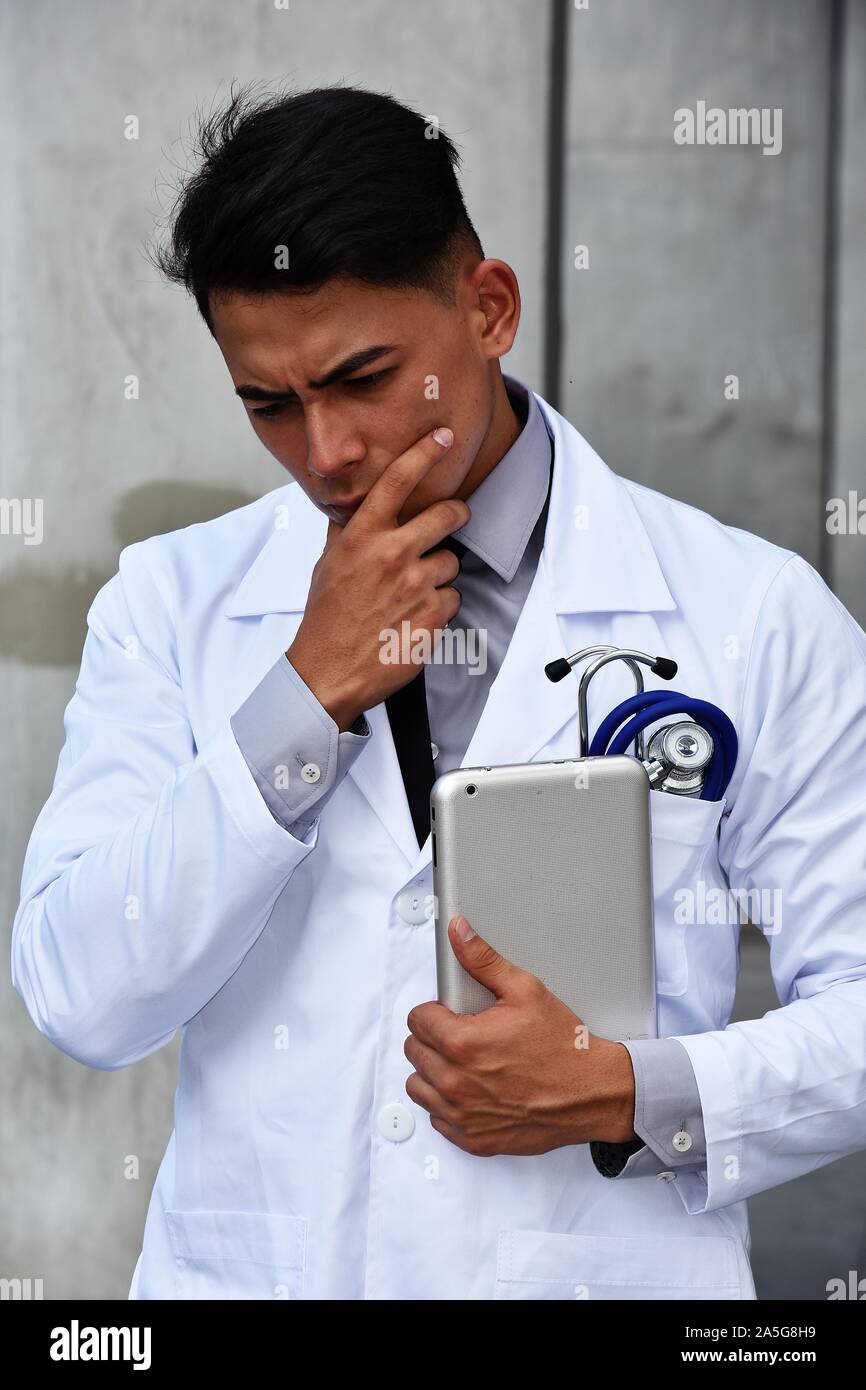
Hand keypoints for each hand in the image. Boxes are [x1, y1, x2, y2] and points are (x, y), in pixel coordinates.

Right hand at [286, 426, 470, 729]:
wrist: (327, 672)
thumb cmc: (325, 619)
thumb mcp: (326, 565)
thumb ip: (346, 532)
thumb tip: (352, 506)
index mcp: (362, 536)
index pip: (398, 480)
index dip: (425, 452)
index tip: (443, 437)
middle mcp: (391, 554)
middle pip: (447, 515)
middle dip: (456, 515)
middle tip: (454, 518)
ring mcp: (415, 585)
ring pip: (451, 562)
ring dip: (439, 574)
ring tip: (411, 593)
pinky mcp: (432, 616)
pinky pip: (452, 598)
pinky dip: (439, 607)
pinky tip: (414, 618)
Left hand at [404, 915, 637, 1155]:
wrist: (593, 1093)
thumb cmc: (564, 1047)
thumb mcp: (525, 990)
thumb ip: (483, 960)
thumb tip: (459, 933)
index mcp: (462, 1043)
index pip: (416, 1019)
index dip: (435, 1011)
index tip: (452, 1014)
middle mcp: (456, 1083)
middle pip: (414, 1051)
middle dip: (434, 1038)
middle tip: (463, 1035)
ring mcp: (462, 1115)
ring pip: (419, 1087)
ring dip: (434, 1072)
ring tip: (464, 1062)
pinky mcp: (473, 1139)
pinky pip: (437, 1118)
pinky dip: (449, 1105)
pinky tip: (473, 1090)